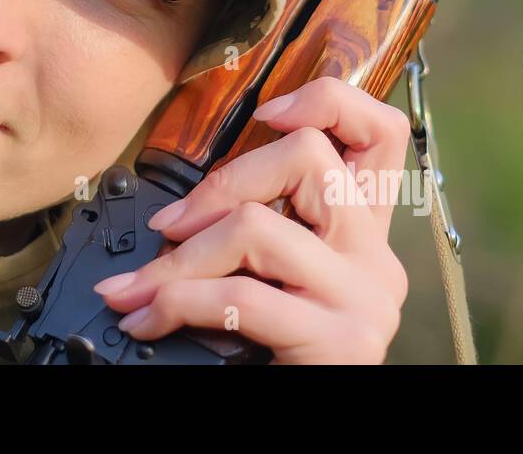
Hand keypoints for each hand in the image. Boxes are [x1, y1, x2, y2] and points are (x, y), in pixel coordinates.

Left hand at [92, 76, 410, 363]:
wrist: (302, 431)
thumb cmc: (273, 352)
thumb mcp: (274, 278)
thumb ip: (260, 233)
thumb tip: (179, 210)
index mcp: (362, 232)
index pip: (381, 132)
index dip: (329, 101)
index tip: (270, 111)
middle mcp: (375, 257)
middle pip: (308, 157)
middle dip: (220, 182)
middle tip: (170, 226)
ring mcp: (364, 297)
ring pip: (258, 225)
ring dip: (180, 259)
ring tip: (141, 290)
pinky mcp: (341, 340)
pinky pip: (240, 298)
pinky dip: (175, 304)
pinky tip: (149, 321)